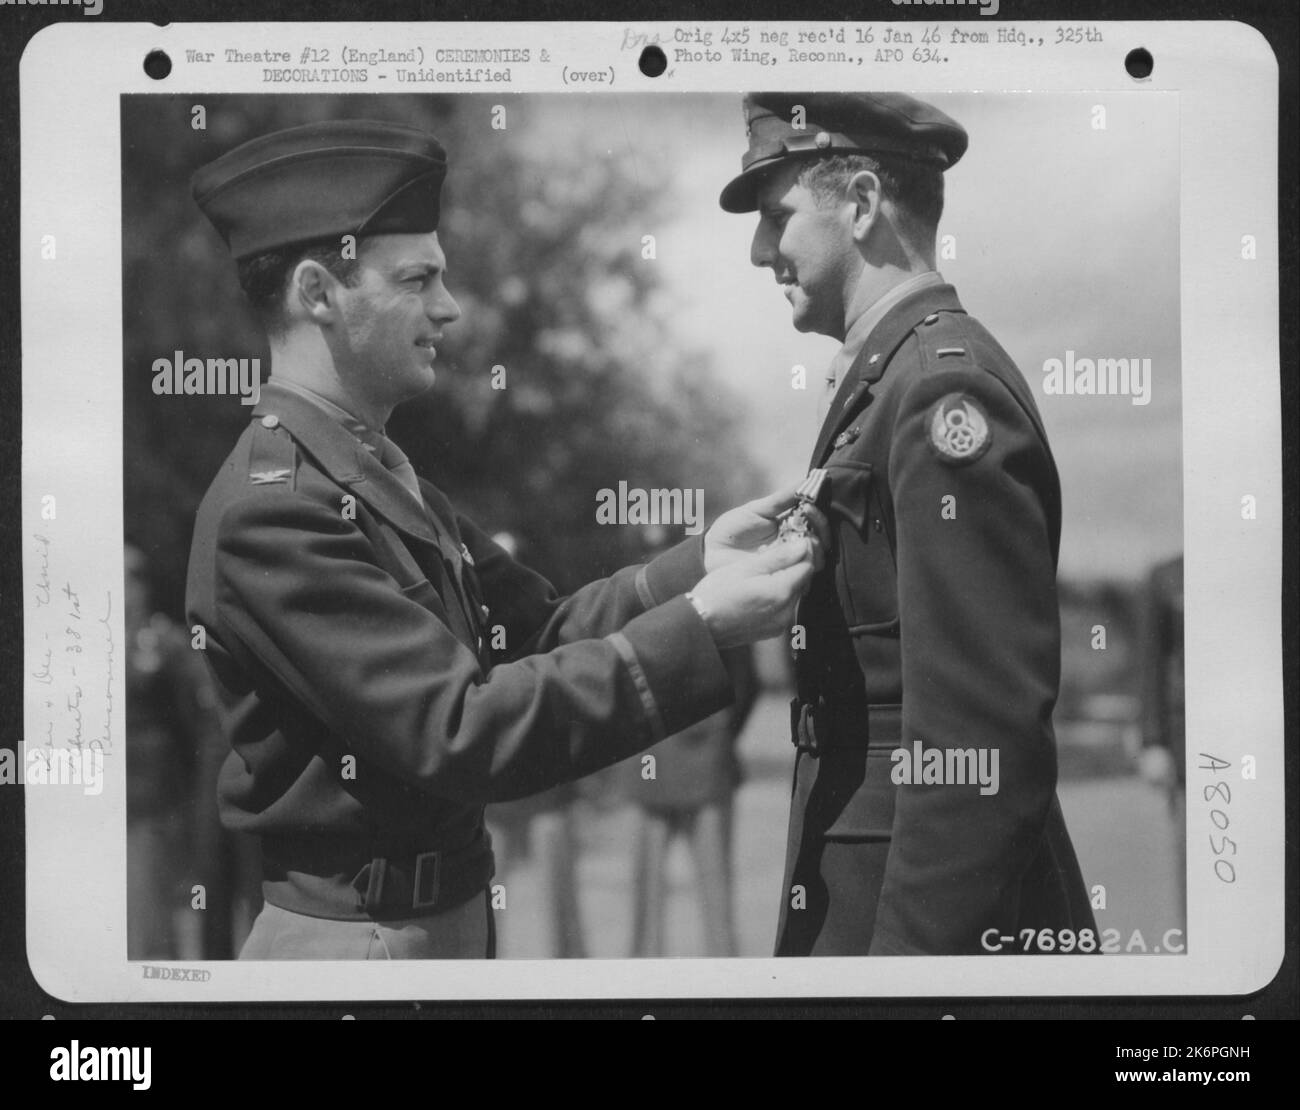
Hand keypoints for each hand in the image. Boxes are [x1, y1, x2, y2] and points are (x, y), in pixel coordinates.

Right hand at [688, 536, 817, 648]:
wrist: (700, 625)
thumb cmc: (717, 594)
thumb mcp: (746, 567)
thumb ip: (778, 556)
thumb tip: (803, 545)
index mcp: (780, 592)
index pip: (807, 566)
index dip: (801, 551)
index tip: (789, 543)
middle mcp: (786, 611)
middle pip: (803, 581)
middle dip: (792, 566)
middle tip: (770, 556)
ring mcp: (780, 623)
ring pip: (794, 594)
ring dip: (785, 580)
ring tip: (761, 573)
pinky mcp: (773, 630)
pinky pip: (784, 608)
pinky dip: (777, 596)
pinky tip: (759, 590)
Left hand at [704, 485, 830, 571]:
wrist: (712, 553)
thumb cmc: (732, 529)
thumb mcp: (756, 510)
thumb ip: (781, 499)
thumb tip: (805, 480)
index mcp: (791, 526)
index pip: (816, 520)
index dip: (817, 513)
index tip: (808, 503)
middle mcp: (795, 545)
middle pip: (822, 539)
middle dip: (820, 528)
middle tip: (808, 517)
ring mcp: (790, 563)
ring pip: (817, 558)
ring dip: (814, 548)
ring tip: (802, 540)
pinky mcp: (783, 580)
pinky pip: (802, 578)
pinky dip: (803, 568)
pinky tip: (794, 559)